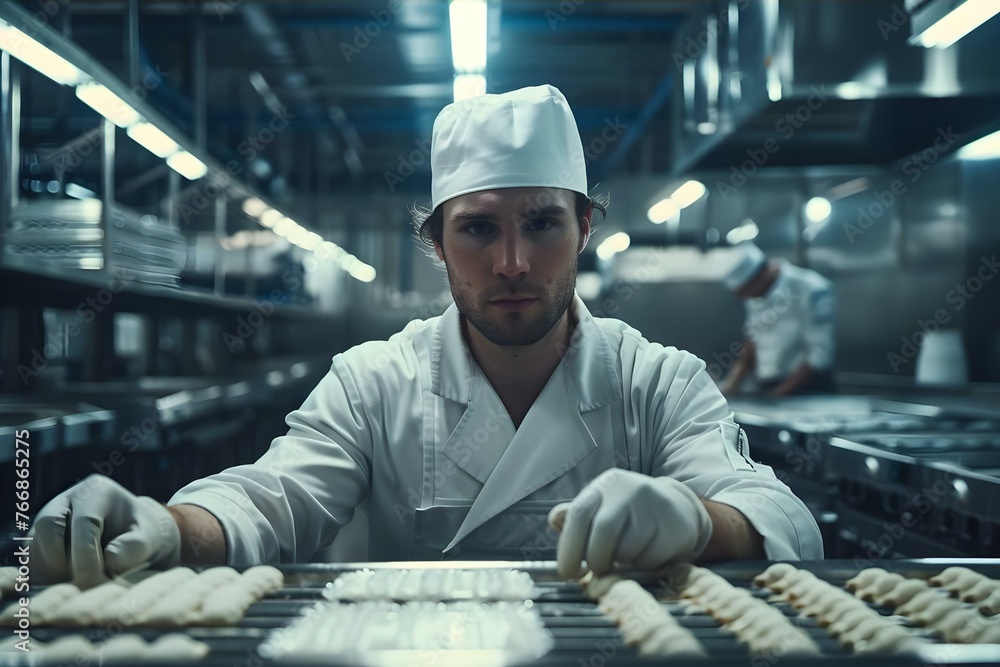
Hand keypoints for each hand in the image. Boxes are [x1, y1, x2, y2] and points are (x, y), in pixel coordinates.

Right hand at [32, 475, 180, 587]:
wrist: (133, 538)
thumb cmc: (142, 536)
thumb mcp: (148, 539)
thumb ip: (134, 547)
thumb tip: (109, 558)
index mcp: (97, 491)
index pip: (84, 520)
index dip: (86, 553)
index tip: (96, 580)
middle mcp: (67, 499)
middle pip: (48, 526)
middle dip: (60, 561)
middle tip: (81, 586)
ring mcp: (48, 517)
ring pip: (33, 544)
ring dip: (49, 571)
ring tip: (77, 587)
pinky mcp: (37, 538)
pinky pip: (29, 558)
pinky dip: (43, 576)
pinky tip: (65, 586)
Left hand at [548, 469, 711, 577]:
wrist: (678, 510)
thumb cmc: (629, 515)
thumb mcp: (601, 508)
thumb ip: (575, 517)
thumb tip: (555, 521)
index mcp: (605, 485)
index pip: (578, 514)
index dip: (569, 547)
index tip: (568, 572)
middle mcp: (628, 490)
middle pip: (603, 532)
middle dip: (596, 560)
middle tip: (597, 572)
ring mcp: (652, 506)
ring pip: (627, 549)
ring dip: (620, 563)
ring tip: (624, 558)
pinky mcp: (671, 526)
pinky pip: (649, 558)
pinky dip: (640, 566)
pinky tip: (644, 556)